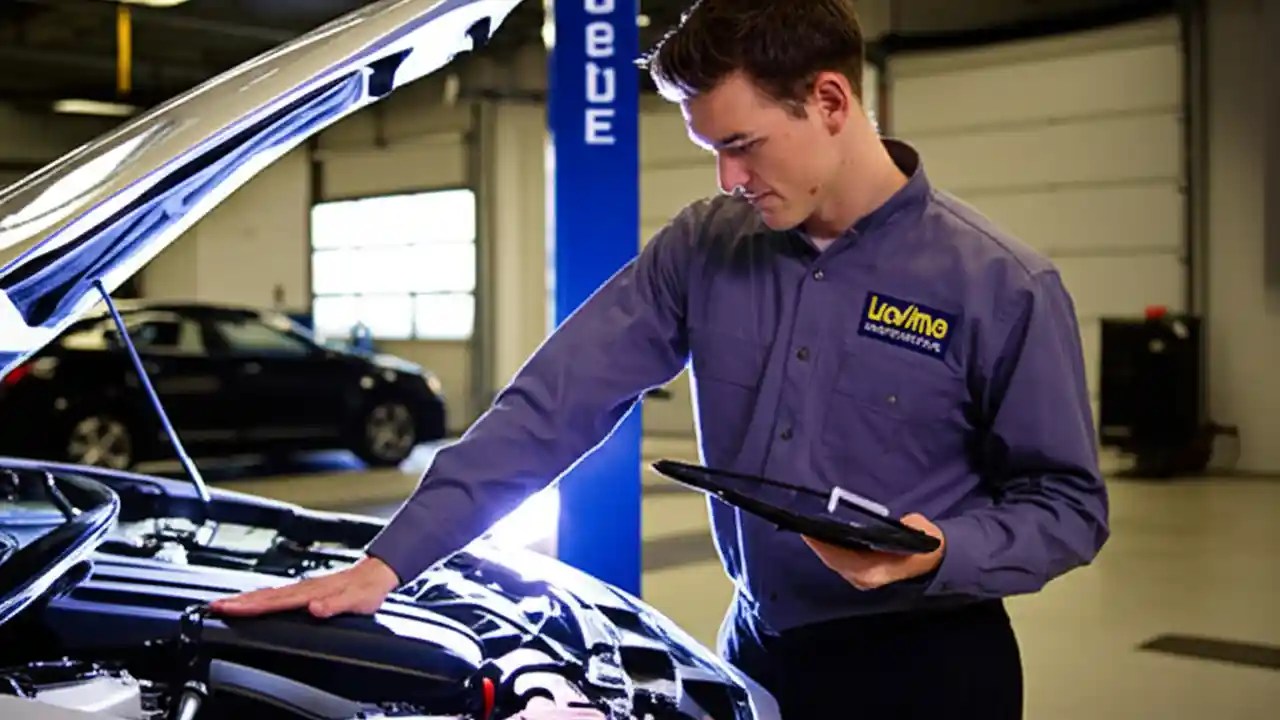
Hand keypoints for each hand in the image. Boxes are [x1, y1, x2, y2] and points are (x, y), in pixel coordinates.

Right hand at [209, 555, 400, 618]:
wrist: (376, 574)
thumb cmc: (367, 590)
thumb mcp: (356, 601)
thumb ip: (335, 604)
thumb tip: (315, 608)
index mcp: (310, 592)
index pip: (274, 601)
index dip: (249, 606)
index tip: (226, 607)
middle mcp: (303, 588)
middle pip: (264, 596)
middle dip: (238, 601)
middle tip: (213, 605)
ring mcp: (303, 588)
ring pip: (268, 594)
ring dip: (245, 599)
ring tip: (224, 603)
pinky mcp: (305, 590)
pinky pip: (276, 594)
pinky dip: (260, 598)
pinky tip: (253, 602)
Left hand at [802, 513, 945, 590]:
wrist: (931, 560)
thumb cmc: (924, 544)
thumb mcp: (919, 531)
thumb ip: (901, 526)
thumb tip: (884, 521)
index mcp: (875, 571)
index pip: (841, 558)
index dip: (823, 545)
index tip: (809, 529)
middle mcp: (863, 578)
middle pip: (832, 559)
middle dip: (817, 542)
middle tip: (803, 522)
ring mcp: (860, 577)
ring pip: (833, 561)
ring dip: (820, 545)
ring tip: (809, 526)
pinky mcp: (858, 572)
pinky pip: (837, 560)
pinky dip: (828, 548)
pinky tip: (821, 535)